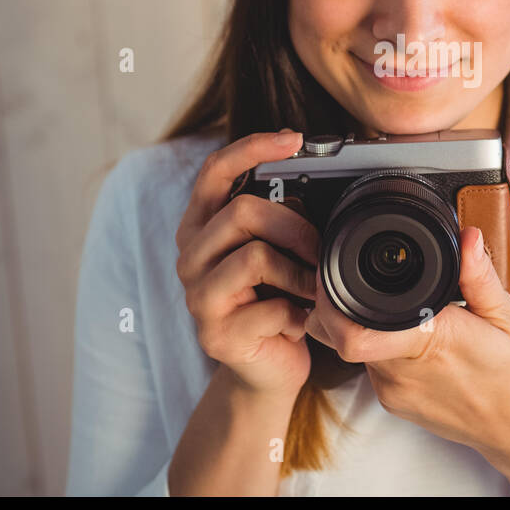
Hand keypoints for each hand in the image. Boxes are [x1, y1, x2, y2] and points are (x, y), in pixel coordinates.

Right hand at [175, 128, 319, 398]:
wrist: (270, 371)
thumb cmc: (277, 301)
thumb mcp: (279, 252)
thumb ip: (281, 218)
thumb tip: (306, 193)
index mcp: (201, 227)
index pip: (215, 171)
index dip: (252, 147)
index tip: (293, 138)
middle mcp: (190, 257)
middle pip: (243, 212)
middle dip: (295, 227)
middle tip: (320, 249)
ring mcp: (198, 297)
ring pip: (256, 257)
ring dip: (300, 272)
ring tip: (311, 289)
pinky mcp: (216, 334)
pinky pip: (269, 306)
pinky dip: (298, 312)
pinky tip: (299, 322)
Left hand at [304, 224, 509, 471]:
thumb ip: (480, 277)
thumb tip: (467, 238)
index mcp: (429, 343)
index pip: (352, 331)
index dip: (336, 299)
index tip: (347, 272)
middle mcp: (402, 373)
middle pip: (341, 333)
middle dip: (349, 302)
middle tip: (380, 282)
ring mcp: (394, 392)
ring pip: (354, 347)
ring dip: (369, 323)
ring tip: (408, 311)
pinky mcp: (394, 403)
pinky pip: (372, 364)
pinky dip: (383, 344)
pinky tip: (414, 336)